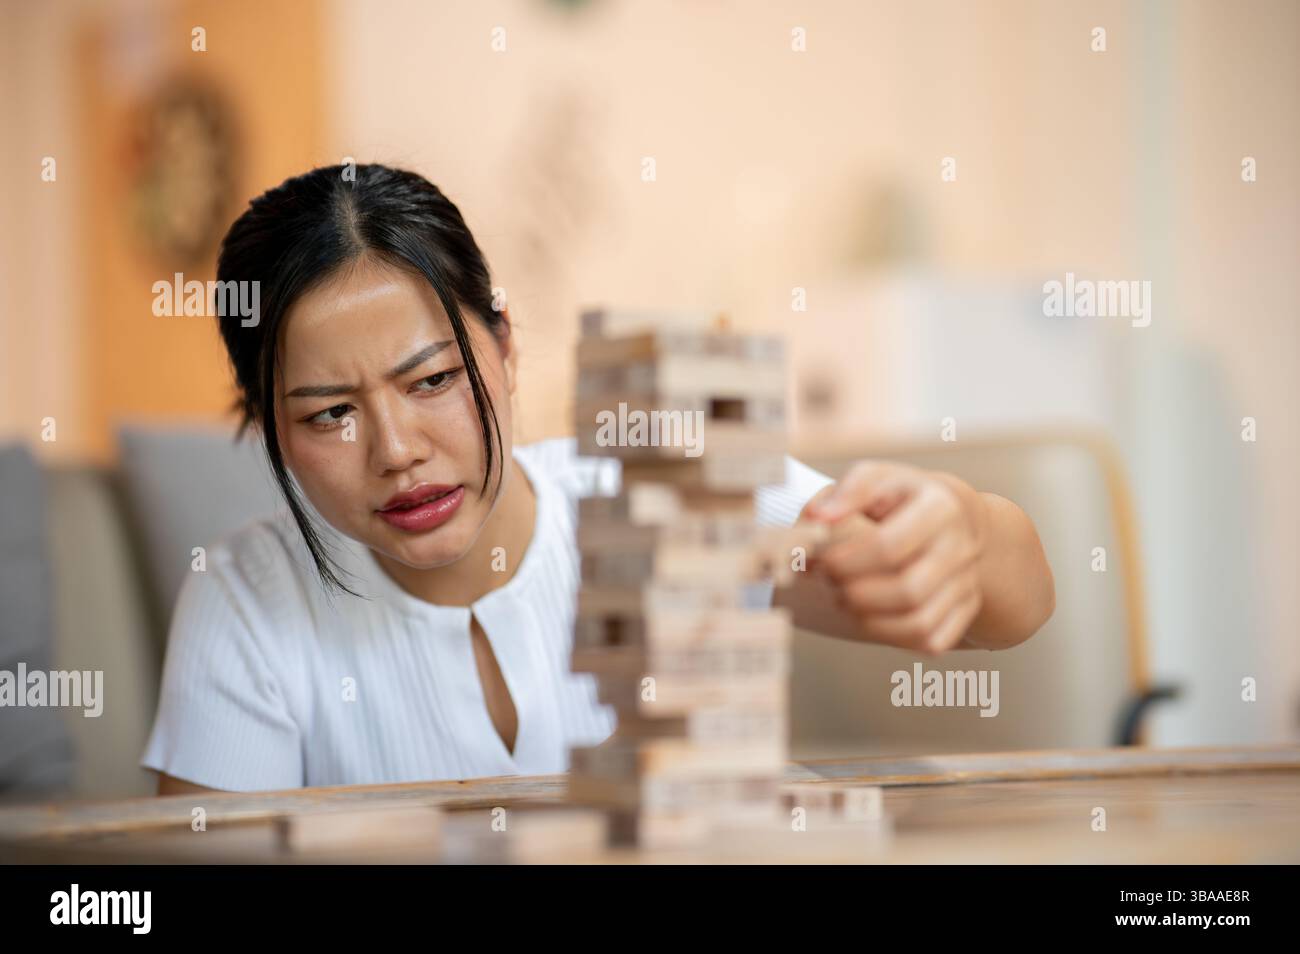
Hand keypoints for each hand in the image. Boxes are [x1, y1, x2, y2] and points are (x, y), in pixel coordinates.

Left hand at [804, 461, 987, 655]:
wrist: (951, 514)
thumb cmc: (903, 496)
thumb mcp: (877, 477)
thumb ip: (847, 492)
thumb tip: (818, 517)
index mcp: (940, 508)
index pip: (889, 546)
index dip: (847, 561)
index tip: (824, 562)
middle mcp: (961, 547)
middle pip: (908, 590)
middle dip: (857, 594)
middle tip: (832, 582)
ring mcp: (967, 581)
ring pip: (920, 623)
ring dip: (871, 621)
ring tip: (847, 600)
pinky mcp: (966, 608)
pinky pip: (932, 640)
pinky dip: (895, 637)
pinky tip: (872, 617)